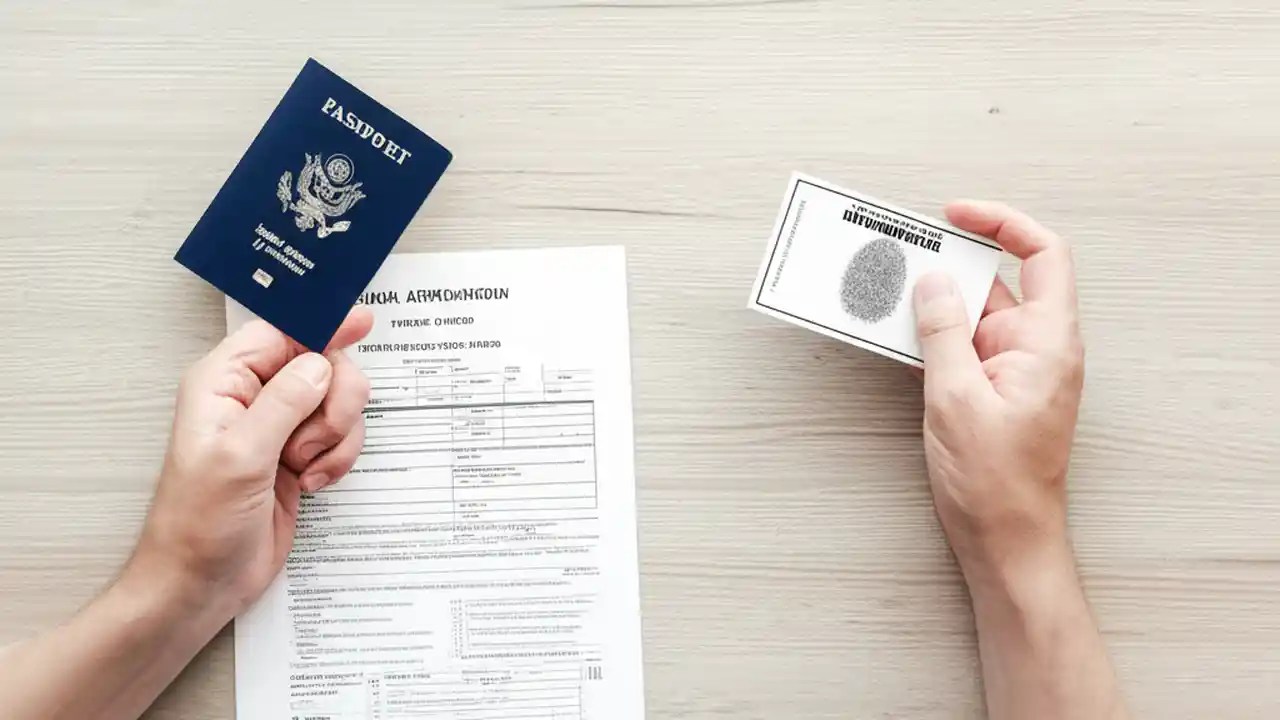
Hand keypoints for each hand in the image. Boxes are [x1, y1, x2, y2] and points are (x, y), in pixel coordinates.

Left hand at [131, 310, 373, 615]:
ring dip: (336, 437)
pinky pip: (341, 438)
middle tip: (312, 440)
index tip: (360, 324)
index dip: (322, 327)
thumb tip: (320, 362)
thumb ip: (284, 403)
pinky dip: (338, 459)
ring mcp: (279, 428)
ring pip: (339, 403)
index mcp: (224, 383)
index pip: (282, 332)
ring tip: (303, 466)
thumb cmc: (198, 525)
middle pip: (323, 365)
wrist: (201, 584)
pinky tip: (311, 482)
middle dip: (334, 402)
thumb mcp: (240, 458)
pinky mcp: (299, 455)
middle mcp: (253, 398)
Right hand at [912, 201, 1083, 578]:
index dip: (1002, 224)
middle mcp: (1038, 348)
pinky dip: (933, 334)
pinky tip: (896, 332)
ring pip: (974, 315)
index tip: (954, 215)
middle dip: (950, 262)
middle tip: (901, 249)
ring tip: (886, 288)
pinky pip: (963, 346)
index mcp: (1048, 342)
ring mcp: (1015, 370)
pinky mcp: (993, 390)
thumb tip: (931, 282)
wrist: (1007, 542)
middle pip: (999, 281)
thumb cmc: (996, 484)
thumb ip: (942, 333)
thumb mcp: (956, 399)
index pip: (1042, 255)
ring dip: (934, 302)